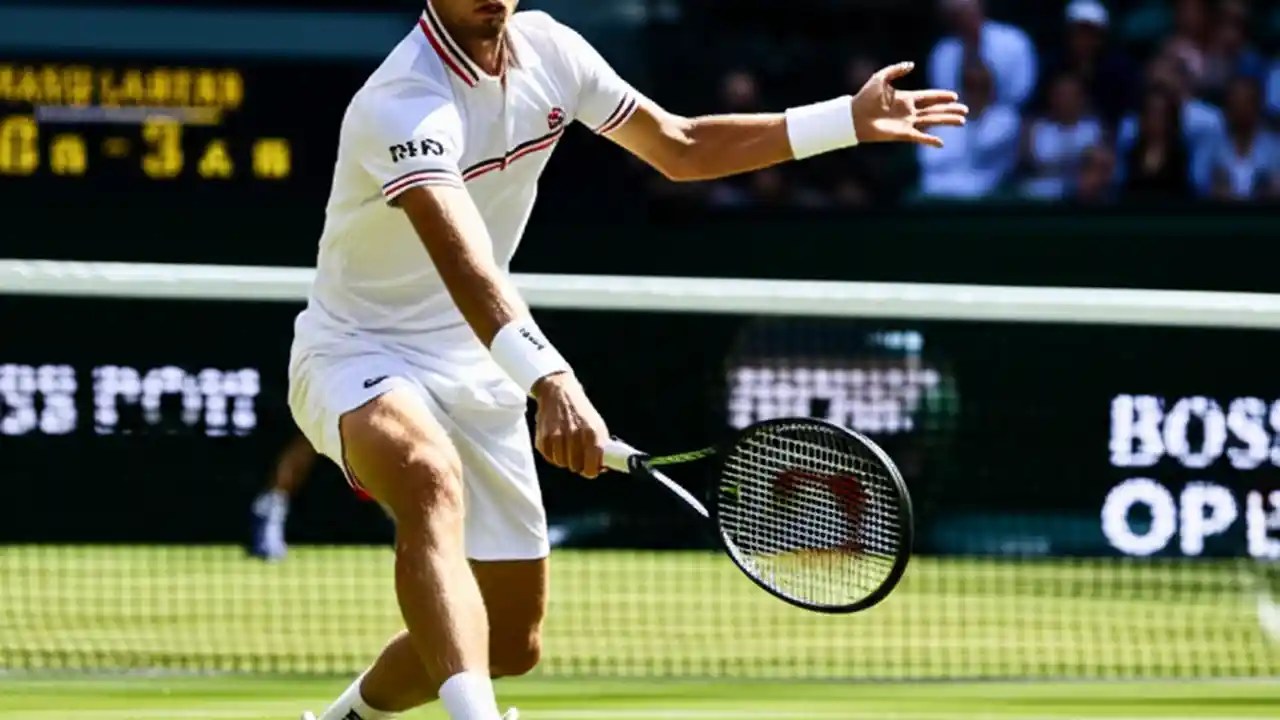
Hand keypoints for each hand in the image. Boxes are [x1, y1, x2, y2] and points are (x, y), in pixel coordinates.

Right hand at [532, 373, 607, 478]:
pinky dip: (553, 455)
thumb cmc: (580, 410)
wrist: (559, 391)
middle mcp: (575, 435)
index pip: (592, 465)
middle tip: (578, 456)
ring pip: (561, 463)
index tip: (591, 470)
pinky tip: (557, 445)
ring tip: (567, 448)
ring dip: (565, 460)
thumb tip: (603, 466)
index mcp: (592, 433)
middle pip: (576, 467)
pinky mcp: (543, 436)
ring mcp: (557, 436)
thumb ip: (602, 446)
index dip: (591, 471)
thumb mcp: (597, 424)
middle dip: (578, 464)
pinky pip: (549, 457)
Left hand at [852, 62, 968, 147]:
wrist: (854, 116)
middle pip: (934, 110)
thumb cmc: (865, 97)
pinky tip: (941, 143)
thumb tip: (912, 65)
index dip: (941, 96)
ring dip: (947, 121)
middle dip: (950, 110)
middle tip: (965, 110)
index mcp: (906, 97)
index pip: (928, 97)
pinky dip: (930, 140)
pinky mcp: (902, 134)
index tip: (954, 96)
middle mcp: (909, 111)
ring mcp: (907, 123)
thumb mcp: (880, 78)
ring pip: (932, 122)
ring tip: (962, 121)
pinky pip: (920, 137)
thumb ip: (896, 70)